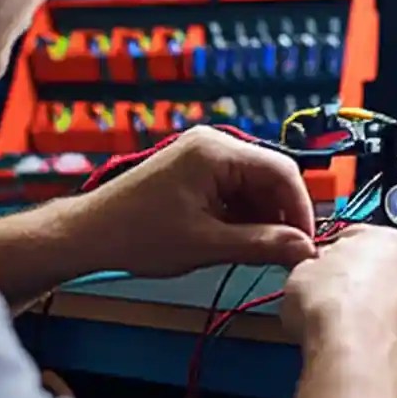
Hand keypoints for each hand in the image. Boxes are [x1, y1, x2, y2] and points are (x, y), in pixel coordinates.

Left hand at [78, 126, 317, 276]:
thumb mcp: (207, 245)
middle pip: (270, 176)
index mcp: (217, 151)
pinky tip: (241, 241)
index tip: (307, 244)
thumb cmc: (139, 236)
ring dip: (263, 217)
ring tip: (262, 252)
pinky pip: (235, 189)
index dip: (301, 209)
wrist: (88, 235)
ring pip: (254, 186)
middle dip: (281, 215)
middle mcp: (214, 144)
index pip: (282, 171)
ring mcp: (204, 155)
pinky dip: (243, 215)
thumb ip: (262, 244)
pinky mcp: (196, 171)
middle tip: (288, 253)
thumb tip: (305, 249)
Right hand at [281, 225, 396, 392]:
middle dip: (366, 285)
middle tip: (338, 303)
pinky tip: (365, 349)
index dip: (337, 257)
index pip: (360, 239)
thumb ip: (316, 266)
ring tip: (351, 332)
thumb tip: (313, 274)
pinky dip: (390, 341)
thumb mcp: (301, 273)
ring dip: (382, 314)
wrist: (352, 358)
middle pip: (388, 271)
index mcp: (387, 238)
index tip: (326, 272)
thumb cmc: (330, 312)